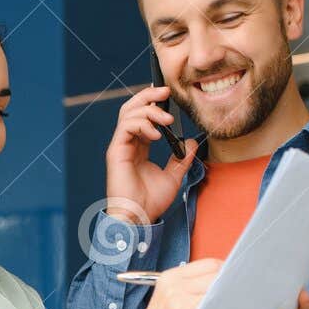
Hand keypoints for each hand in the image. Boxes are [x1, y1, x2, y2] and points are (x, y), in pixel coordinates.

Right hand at [104, 84, 198, 224]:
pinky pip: (126, 126)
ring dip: (150, 110)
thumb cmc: (150, 202)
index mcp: (139, 147)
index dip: (153, 103)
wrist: (138, 218)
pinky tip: (157, 134)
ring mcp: (120, 146)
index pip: (143, 116)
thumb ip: (181, 158)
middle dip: (148, 95)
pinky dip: (142, 124)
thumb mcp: (173, 177)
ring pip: (129, 113)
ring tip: (167, 120)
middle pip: (132, 108)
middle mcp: (127, 143)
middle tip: (166, 91)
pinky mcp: (116, 151)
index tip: (168, 96)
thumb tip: (192, 142)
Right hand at [124, 258, 221, 308]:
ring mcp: (183, 302)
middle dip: (229, 286)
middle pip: (218, 275)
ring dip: (229, 301)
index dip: (224, 273)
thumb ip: (190, 286)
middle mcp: (176, 286)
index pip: (210, 264)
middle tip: (232, 299)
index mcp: (169, 278)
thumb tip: (224, 280)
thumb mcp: (166, 299)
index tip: (230, 283)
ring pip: (222, 292)